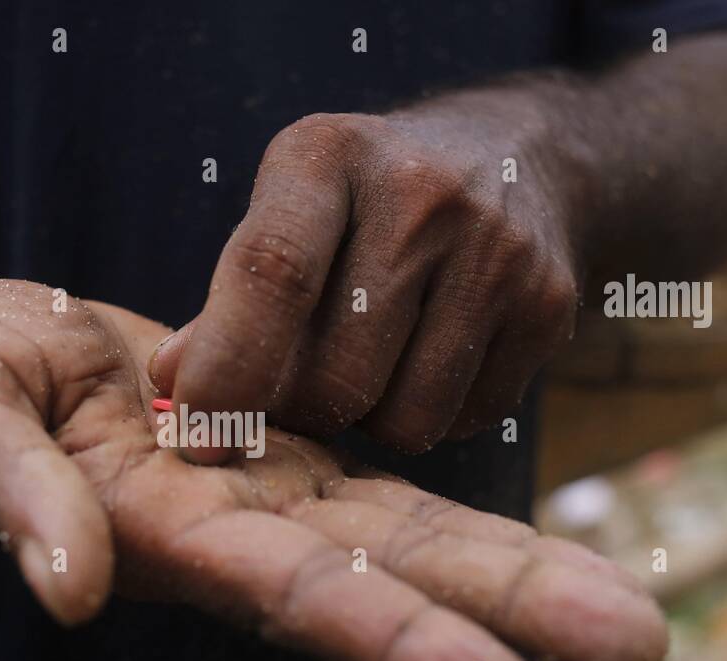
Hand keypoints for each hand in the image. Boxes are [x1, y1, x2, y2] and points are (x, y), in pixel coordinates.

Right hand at [0, 280, 663, 660]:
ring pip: (411, 544)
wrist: (10, 347)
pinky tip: (554, 557)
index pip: (297, 595)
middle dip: (508, 617)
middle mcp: (242, 539)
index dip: (398, 640)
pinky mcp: (295, 461)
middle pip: (390, 583)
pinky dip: (471, 528)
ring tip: (632, 620)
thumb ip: (15, 493)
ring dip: (520, 581)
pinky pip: (396, 494)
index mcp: (169, 537)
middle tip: (640, 644)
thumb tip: (72, 589)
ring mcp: (277, 502)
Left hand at [149, 106, 580, 460]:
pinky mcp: (551, 304)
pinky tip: (428, 359)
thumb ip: (228, 302)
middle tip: (294, 392)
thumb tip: (175, 388)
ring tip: (367, 365)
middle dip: (299, 414)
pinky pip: (464, 421)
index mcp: (327, 156)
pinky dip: (431, 416)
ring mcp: (497, 249)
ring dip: (369, 421)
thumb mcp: (288, 213)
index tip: (199, 439)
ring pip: (404, 419)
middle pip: (335, 377)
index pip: (270, 274)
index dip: (227, 372)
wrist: (517, 155)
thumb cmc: (365, 203)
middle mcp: (421, 193)